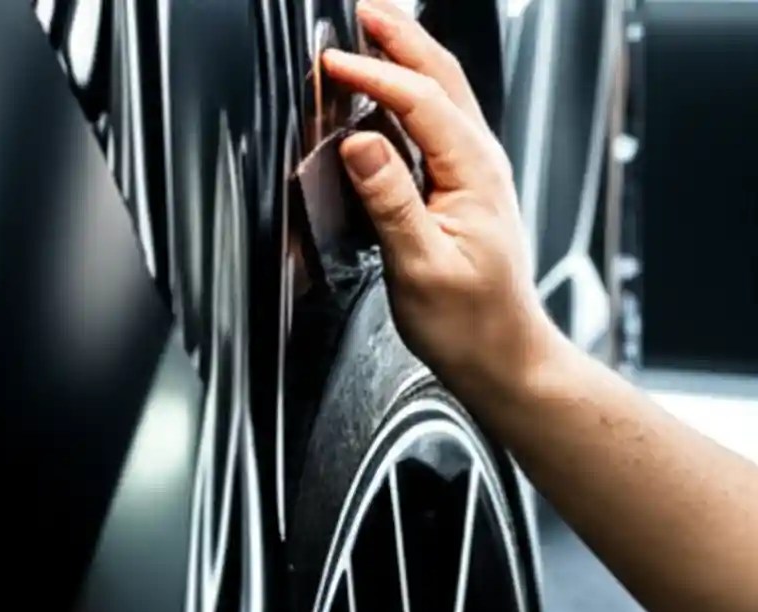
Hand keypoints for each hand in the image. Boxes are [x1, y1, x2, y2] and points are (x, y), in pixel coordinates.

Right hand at [321, 0, 567, 399]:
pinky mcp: (460, 187)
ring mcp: (473, 173)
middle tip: (365, 8)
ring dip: (408, 56)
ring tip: (374, 32)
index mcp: (475, 174)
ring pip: (442, 95)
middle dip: (403, 37)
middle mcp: (480, 163)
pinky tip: (385, 94)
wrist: (501, 355)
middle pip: (443, 78)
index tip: (332, 61)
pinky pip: (434, 123)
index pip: (421, 102)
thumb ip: (391, 201)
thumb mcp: (420, 265)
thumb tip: (360, 144)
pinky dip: (407, 93)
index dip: (375, 74)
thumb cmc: (468, 322)